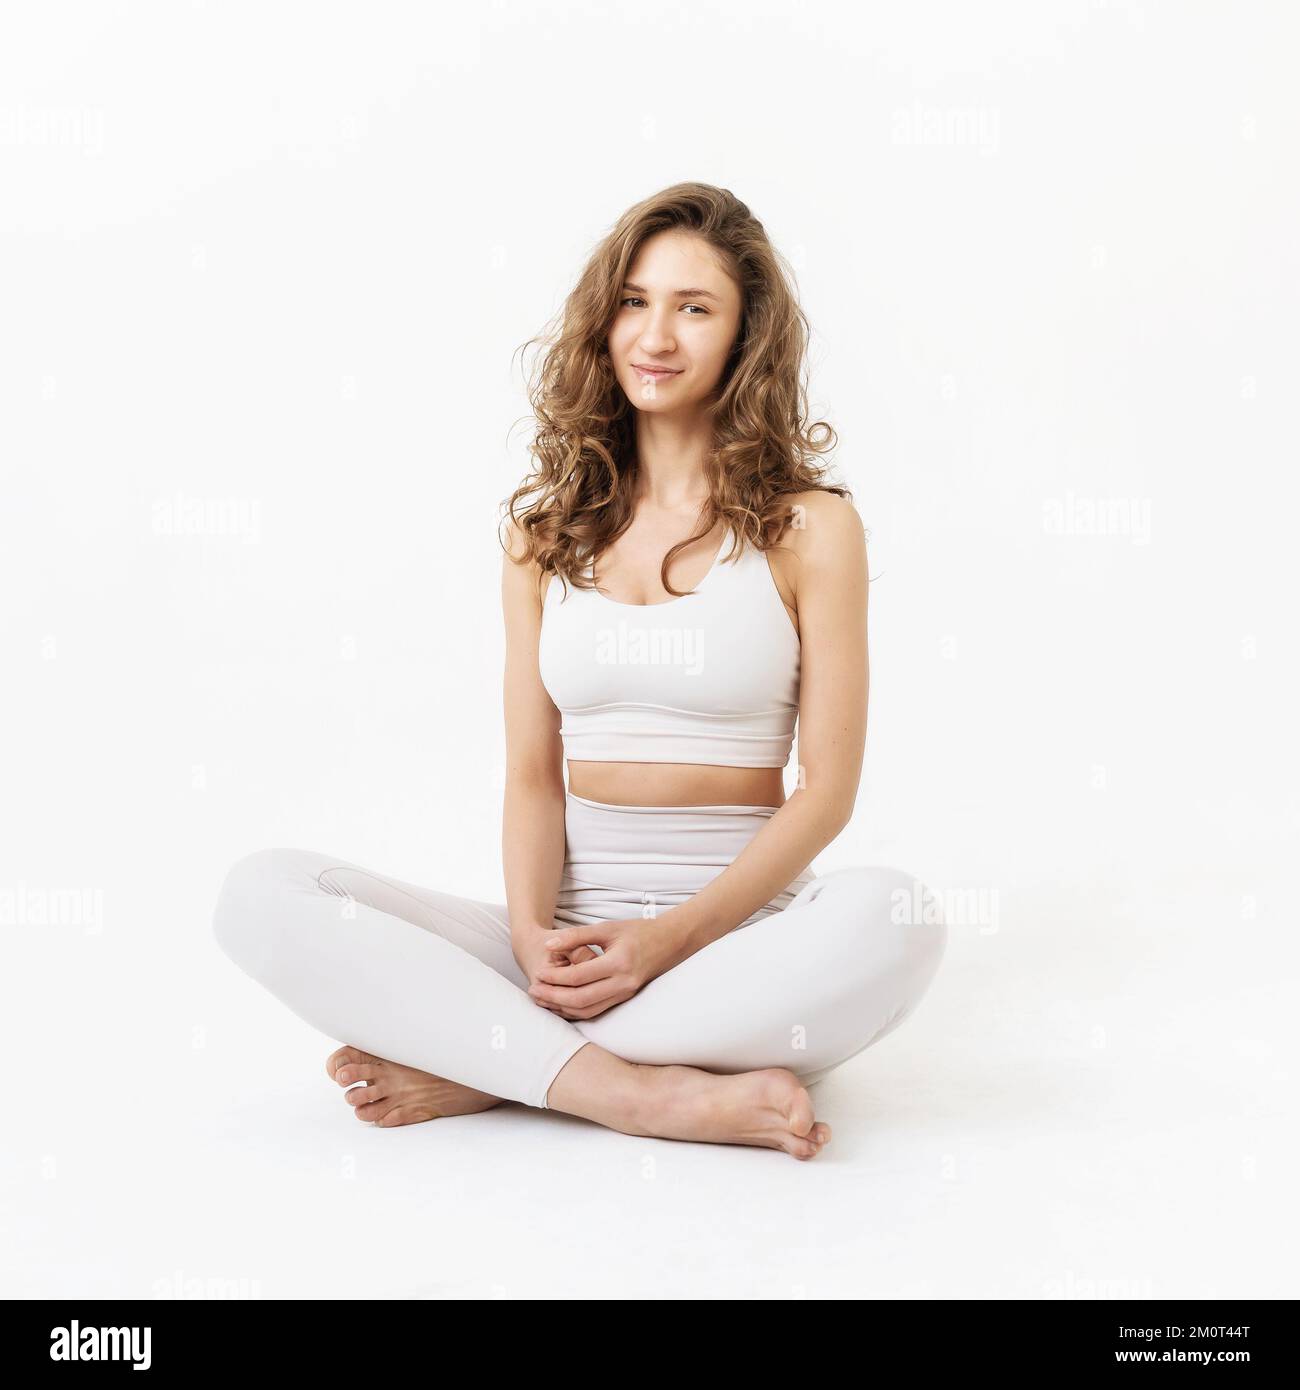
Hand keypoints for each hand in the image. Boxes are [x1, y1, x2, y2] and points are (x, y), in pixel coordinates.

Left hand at [526, 918, 679, 1020]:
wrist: (669, 942)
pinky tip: (561, 1004)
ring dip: (562, 1007)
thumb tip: (549, 946)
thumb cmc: (637, 931)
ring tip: (542, 999)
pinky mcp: (624, 998)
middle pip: (581, 999)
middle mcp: (623, 983)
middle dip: (554, 997)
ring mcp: (625, 994)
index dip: (555, 977)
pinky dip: (576, 1010)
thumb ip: (576, 936)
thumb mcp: (607, 928)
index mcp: (619, 963)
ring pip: (588, 1010)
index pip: (579, 977)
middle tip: (534, 991)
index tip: (538, 973)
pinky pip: (596, 1010)